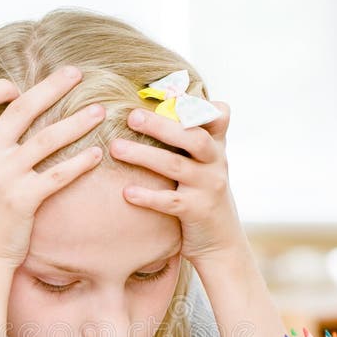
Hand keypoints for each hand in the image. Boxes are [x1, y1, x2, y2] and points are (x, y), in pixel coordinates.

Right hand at [0, 66, 104, 267]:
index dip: (0, 87)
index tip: (19, 88)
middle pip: (22, 108)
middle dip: (53, 86)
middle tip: (77, 73)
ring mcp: (6, 177)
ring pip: (48, 138)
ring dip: (77, 122)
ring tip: (98, 110)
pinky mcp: (25, 199)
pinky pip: (59, 175)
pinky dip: (80, 163)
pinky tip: (97, 154)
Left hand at [109, 104, 245, 266]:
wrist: (220, 243)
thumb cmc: (202, 196)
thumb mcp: (203, 165)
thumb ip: (186, 139)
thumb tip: (150, 107)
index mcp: (216, 147)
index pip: (219, 116)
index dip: (200, 104)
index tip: (172, 93)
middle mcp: (216, 163)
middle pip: (192, 137)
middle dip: (161, 125)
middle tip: (131, 115)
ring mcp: (208, 188)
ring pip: (176, 166)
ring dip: (144, 155)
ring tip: (115, 148)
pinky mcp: (197, 212)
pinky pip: (171, 202)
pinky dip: (148, 196)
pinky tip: (126, 192)